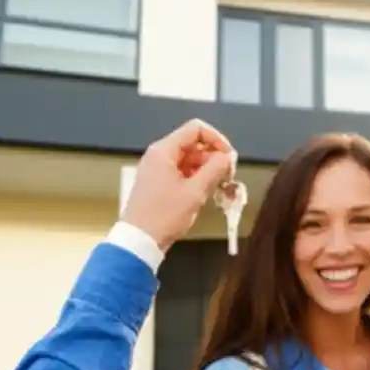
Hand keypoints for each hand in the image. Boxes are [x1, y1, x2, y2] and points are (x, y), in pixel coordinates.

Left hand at [121, 118, 236, 250]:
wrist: (139, 241)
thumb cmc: (165, 215)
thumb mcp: (195, 192)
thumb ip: (215, 170)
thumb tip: (228, 157)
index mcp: (164, 150)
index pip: (196, 129)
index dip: (217, 139)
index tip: (229, 157)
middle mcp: (158, 155)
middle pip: (193, 144)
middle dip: (213, 157)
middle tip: (228, 176)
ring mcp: (157, 169)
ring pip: (188, 159)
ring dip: (206, 169)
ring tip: (219, 187)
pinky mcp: (158, 183)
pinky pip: (181, 172)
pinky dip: (196, 178)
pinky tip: (206, 193)